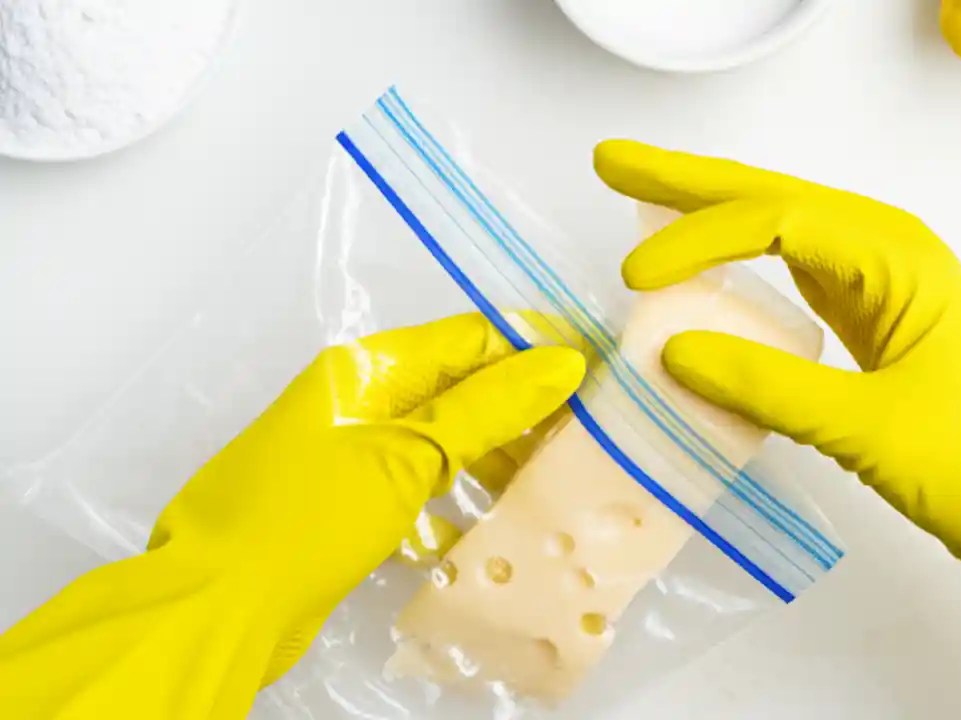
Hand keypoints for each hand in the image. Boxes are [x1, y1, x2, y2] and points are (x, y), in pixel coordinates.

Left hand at [0, 313, 584, 718]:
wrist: (218, 604)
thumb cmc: (309, 518)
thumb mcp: (407, 455)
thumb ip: (487, 408)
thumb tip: (562, 361)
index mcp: (368, 368)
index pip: (470, 338)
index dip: (533, 348)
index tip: (597, 370)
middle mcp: (360, 400)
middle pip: (460, 387)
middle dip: (523, 407)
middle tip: (588, 437)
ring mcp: (352, 453)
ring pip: (443, 439)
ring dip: (495, 455)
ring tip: (553, 480)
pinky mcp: (349, 503)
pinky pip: (419, 484)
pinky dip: (455, 495)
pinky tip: (488, 520)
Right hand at [596, 139, 960, 563]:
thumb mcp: (867, 426)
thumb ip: (769, 387)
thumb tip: (673, 352)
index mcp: (897, 256)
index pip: (778, 220)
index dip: (700, 237)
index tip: (637, 277)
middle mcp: (889, 254)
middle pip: (775, 201)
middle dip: (691, 184)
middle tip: (614, 164)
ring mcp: (883, 288)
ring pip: (783, 234)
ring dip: (715, 220)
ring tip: (646, 202)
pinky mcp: (875, 325)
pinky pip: (797, 280)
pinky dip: (746, 269)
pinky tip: (711, 269)